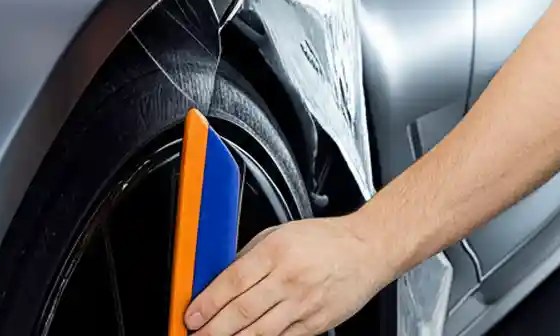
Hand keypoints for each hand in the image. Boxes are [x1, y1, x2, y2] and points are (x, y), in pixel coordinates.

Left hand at [183, 215, 394, 334]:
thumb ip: (249, 257)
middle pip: (242, 311)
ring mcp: (304, 304)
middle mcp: (289, 279)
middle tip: (197, 334)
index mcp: (276, 252)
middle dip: (213, 329)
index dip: (208, 303)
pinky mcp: (316, 323)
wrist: (368, 249)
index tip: (192, 315)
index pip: (233, 282)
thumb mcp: (279, 234)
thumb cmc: (325, 240)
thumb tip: (220, 279)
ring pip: (260, 332)